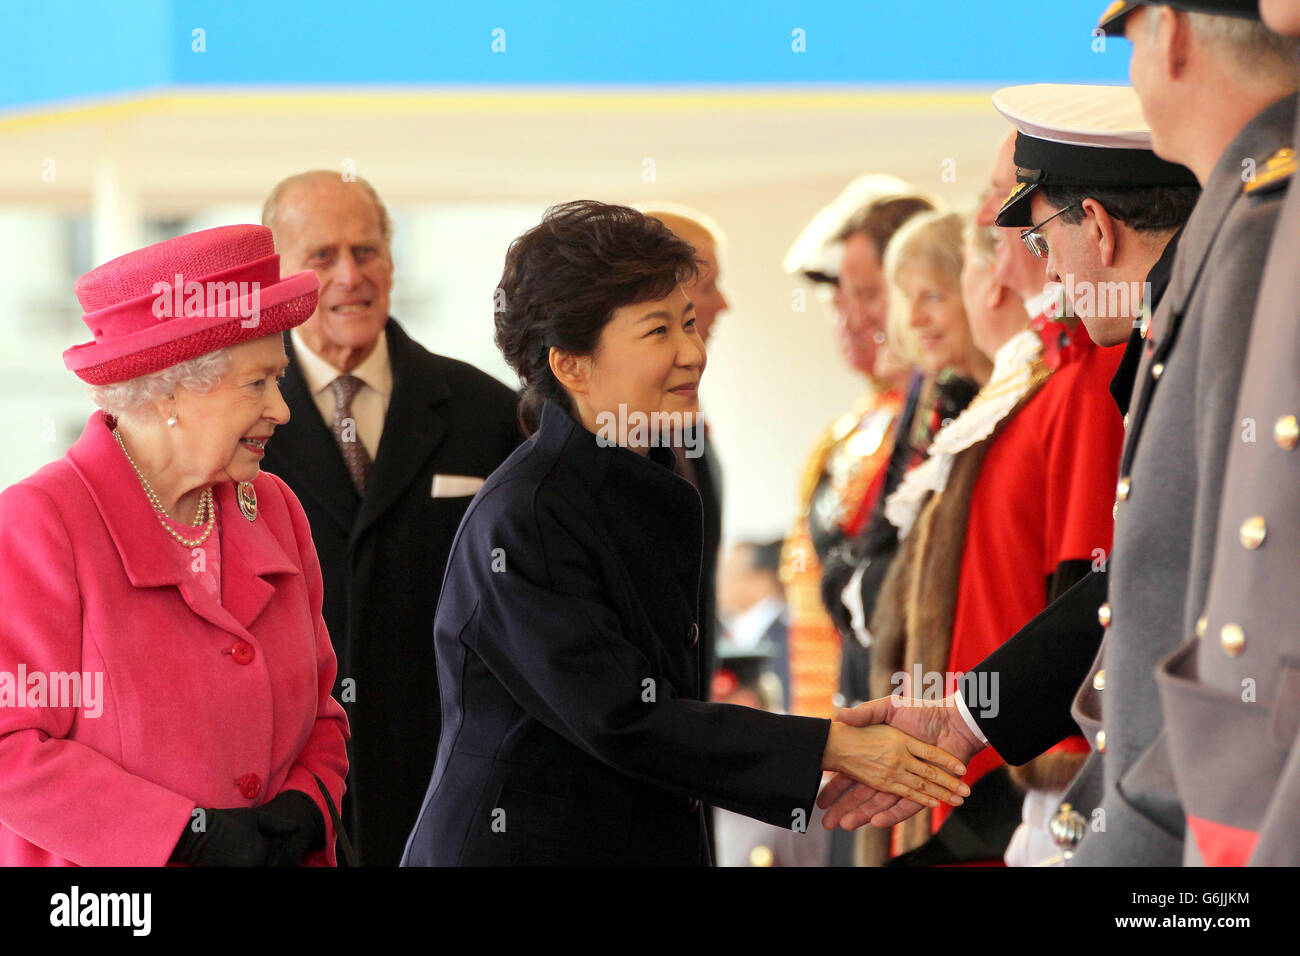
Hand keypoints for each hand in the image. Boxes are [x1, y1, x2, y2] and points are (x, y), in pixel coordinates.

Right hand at [170, 791, 324, 866]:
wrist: (197, 835)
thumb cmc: (225, 822)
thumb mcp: (254, 818)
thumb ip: (277, 824)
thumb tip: (297, 828)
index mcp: (262, 851)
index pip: (282, 855)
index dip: (284, 850)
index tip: (281, 844)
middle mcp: (254, 866)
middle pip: (274, 866)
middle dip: (276, 860)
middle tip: (259, 848)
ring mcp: (241, 872)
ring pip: (263, 868)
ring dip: (265, 863)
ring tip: (253, 852)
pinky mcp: (230, 874)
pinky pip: (248, 871)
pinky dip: (253, 865)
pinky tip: (246, 858)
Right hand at [820, 718, 970, 812]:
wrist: (953, 722)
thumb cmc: (923, 711)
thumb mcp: (888, 707)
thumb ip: (866, 711)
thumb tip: (840, 714)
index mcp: (882, 753)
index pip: (855, 774)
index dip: (837, 787)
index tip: (821, 798)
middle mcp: (893, 769)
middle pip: (865, 793)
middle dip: (845, 807)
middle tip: (827, 821)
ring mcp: (907, 779)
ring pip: (882, 803)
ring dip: (864, 814)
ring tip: (845, 825)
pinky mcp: (924, 788)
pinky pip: (906, 804)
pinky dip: (893, 813)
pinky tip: (877, 822)